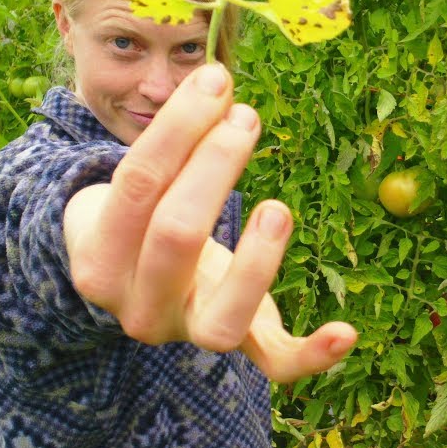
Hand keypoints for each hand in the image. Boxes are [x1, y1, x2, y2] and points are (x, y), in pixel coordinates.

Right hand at [64, 63, 356, 381]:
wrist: (130, 285)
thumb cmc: (138, 217)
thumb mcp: (132, 186)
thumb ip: (172, 146)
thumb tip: (220, 82)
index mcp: (99, 260)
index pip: (137, 186)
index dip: (179, 129)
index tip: (217, 82)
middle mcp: (138, 307)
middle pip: (175, 238)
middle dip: (214, 168)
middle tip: (246, 118)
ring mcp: (189, 333)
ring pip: (223, 320)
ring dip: (258, 262)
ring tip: (278, 208)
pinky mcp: (240, 348)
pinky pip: (276, 366)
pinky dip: (312, 355)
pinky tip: (346, 333)